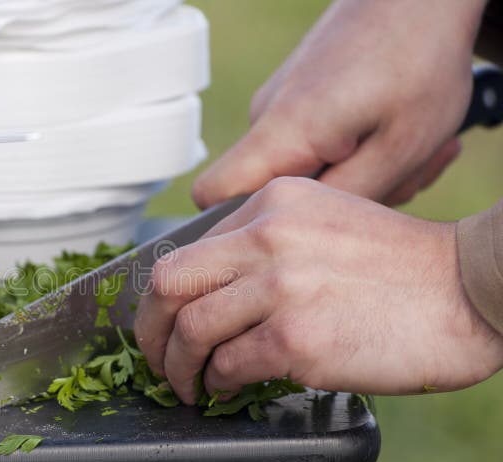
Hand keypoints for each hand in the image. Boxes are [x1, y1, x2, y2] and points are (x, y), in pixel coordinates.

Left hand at [135, 178, 502, 403]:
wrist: (470, 289)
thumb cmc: (399, 266)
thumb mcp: (324, 222)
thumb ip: (266, 242)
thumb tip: (213, 292)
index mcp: (271, 203)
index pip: (185, 251)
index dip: (162, 298)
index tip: (163, 324)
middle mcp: (269, 236)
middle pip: (170, 285)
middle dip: (150, 331)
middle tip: (157, 359)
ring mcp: (282, 285)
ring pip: (191, 329)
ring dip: (179, 366)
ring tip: (188, 385)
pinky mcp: (298, 337)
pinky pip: (229, 364)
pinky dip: (218, 382)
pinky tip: (226, 389)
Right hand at [192, 0, 486, 208]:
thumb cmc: (418, 57)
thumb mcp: (399, 149)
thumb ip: (344, 201)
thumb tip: (303, 235)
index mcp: (281, 131)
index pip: (211, 197)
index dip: (233, 227)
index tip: (285, 234)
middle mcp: (267, 116)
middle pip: (268, 191)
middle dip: (330, 201)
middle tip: (392, 181)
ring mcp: (280, 103)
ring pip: (302, 167)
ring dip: (357, 171)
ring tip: (404, 149)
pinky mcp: (298, 95)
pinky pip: (315, 142)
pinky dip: (357, 147)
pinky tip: (394, 131)